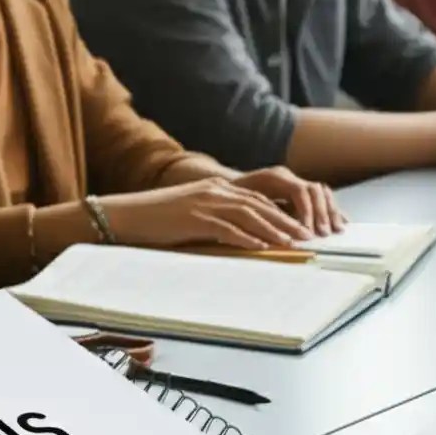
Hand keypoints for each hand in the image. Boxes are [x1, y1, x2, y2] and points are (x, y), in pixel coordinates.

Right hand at [100, 178, 314, 250]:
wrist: (128, 214)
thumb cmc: (157, 217)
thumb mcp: (191, 211)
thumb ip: (215, 216)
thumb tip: (238, 233)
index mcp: (214, 187)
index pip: (256, 198)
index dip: (280, 211)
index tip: (299, 224)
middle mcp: (213, 190)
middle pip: (259, 204)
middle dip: (285, 220)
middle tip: (307, 234)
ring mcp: (204, 203)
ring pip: (249, 215)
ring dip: (273, 229)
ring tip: (293, 242)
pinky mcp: (195, 218)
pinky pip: (227, 229)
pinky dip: (247, 238)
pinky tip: (263, 247)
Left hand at [231, 166, 343, 235]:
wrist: (223, 187)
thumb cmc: (229, 197)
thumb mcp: (239, 204)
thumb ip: (256, 213)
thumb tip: (273, 232)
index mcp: (274, 177)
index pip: (300, 190)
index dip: (307, 211)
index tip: (308, 231)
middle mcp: (287, 177)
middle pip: (315, 190)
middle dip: (322, 213)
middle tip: (324, 233)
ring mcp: (294, 182)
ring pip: (322, 192)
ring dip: (330, 212)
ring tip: (335, 230)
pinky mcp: (297, 193)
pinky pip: (321, 198)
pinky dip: (330, 210)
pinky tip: (339, 223)